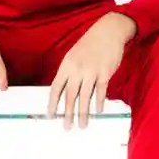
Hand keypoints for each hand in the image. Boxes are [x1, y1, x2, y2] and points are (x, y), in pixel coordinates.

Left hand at [48, 12, 135, 128]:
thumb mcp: (74, 56)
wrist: (108, 31)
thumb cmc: (90, 44)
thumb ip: (69, 73)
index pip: (56, 88)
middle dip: (67, 114)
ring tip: (82, 125)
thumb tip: (65, 93)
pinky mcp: (105, 72)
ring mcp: (91, 71)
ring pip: (84, 97)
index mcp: (66, 65)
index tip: (50, 115)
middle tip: (66, 127)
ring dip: (83, 113)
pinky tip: (98, 111)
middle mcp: (77, 69)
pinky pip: (100, 91)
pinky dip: (99, 102)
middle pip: (69, 96)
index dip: (52, 103)